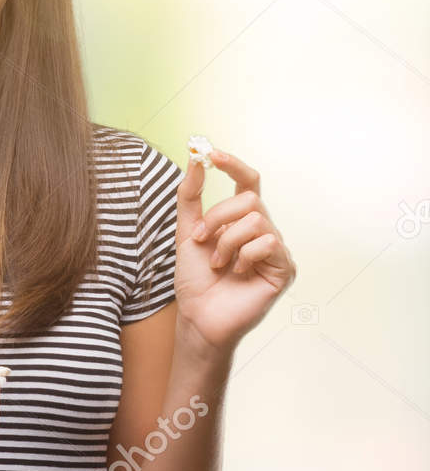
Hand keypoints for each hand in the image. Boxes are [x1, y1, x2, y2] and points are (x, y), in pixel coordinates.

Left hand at [175, 147, 296, 355]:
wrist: (198, 316)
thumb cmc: (195, 279)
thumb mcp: (186, 233)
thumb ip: (190, 198)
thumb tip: (194, 160)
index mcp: (241, 220)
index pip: (247, 182)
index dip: (233, 164)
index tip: (211, 154)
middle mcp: (263, 230)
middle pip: (248, 200)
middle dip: (217, 218)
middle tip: (200, 240)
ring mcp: (276, 249)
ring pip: (256, 220)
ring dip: (226, 242)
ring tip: (218, 264)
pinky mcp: (285, 268)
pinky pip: (268, 243)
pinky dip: (245, 256)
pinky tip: (238, 272)